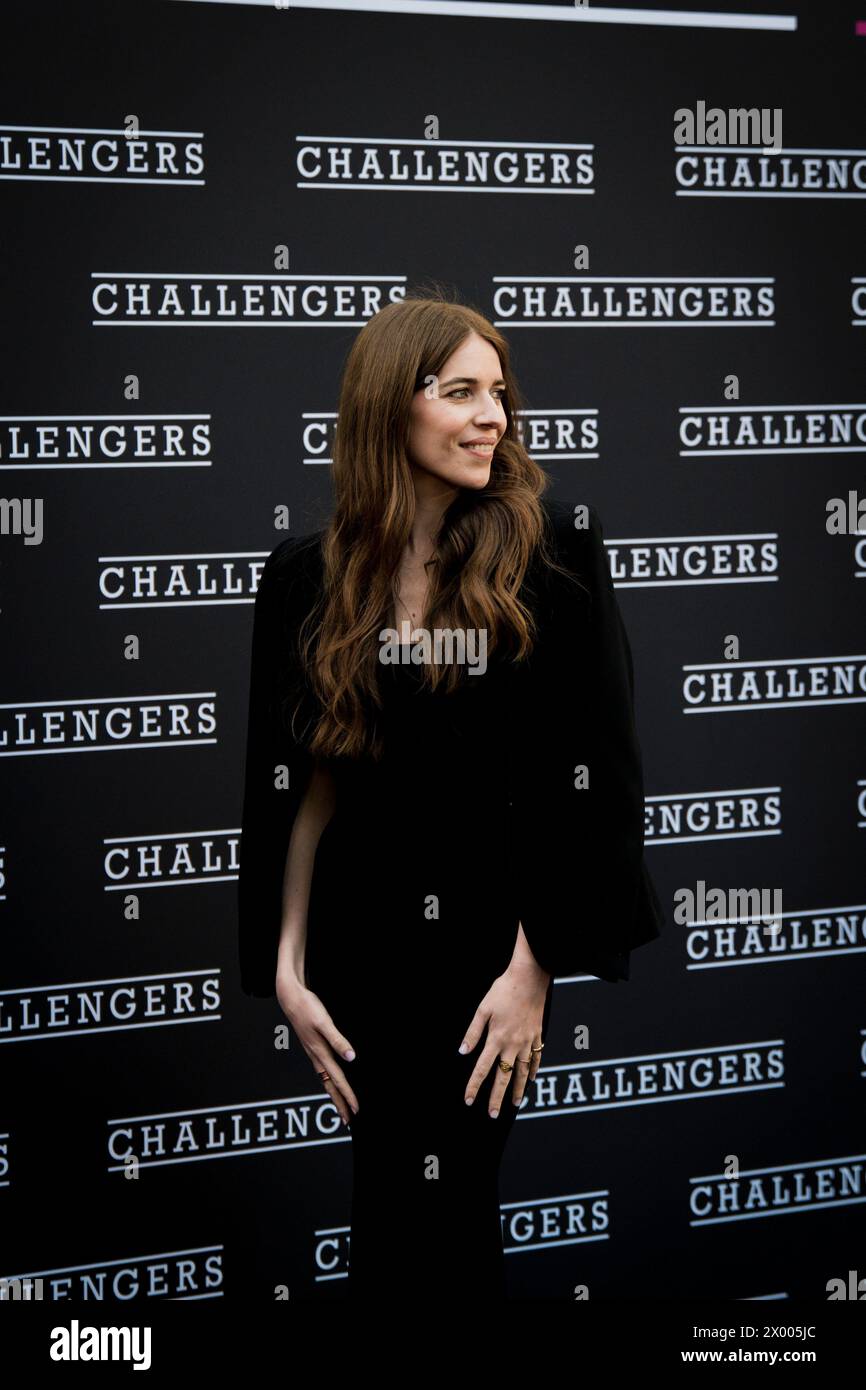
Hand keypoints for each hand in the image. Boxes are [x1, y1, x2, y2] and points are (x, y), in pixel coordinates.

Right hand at [276, 971, 358, 1126]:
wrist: (289, 998)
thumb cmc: (307, 1008)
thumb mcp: (324, 1022)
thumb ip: (338, 1040)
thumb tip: (351, 1057)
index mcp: (320, 1052)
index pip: (337, 1079)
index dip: (347, 1095)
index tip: (356, 1109)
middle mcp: (315, 1056)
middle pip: (329, 1086)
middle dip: (339, 1103)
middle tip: (348, 1120)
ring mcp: (313, 1053)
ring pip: (325, 1080)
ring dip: (334, 1094)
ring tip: (341, 1107)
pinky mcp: (312, 1047)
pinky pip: (322, 1070)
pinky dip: (329, 1081)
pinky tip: (332, 1081)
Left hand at [458, 962, 548, 1116]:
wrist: (530, 979)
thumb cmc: (503, 991)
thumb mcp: (483, 1009)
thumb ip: (473, 1032)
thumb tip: (462, 1052)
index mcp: (496, 1038)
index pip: (482, 1068)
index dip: (474, 1086)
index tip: (469, 1100)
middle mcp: (513, 1044)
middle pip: (503, 1077)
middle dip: (496, 1097)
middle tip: (492, 1115)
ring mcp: (527, 1042)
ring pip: (522, 1072)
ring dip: (518, 1090)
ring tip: (515, 1104)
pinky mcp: (537, 1035)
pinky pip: (536, 1058)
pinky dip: (533, 1071)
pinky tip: (531, 1080)